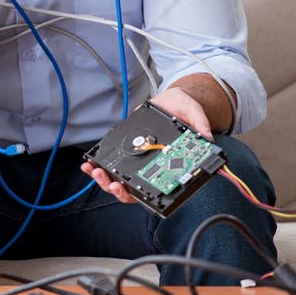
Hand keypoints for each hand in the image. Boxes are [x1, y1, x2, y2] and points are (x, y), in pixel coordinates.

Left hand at [80, 87, 212, 204]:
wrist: (172, 99)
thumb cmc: (183, 110)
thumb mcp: (194, 112)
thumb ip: (200, 123)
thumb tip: (206, 137)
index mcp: (169, 164)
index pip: (158, 186)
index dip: (145, 195)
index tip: (132, 191)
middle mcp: (153, 166)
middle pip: (135, 189)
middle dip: (119, 189)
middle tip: (112, 184)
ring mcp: (139, 160)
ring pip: (122, 179)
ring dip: (106, 179)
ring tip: (95, 172)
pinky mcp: (127, 149)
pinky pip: (113, 162)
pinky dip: (99, 165)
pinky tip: (89, 163)